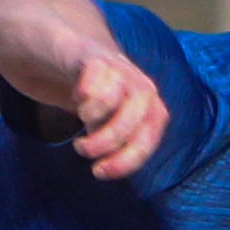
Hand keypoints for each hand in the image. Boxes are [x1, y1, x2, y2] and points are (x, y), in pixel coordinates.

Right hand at [70, 52, 167, 180]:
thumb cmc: (103, 103)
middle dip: (106, 141)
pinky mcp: (97, 58)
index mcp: (152, 109)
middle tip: (82, 151)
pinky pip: (93, 79)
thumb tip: (107, 169)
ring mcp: (122, 71)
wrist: (83, 58)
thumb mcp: (114, 128)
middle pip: (132, 120)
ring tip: (79, 121)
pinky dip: (82, 95)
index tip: (98, 172)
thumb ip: (118, 147)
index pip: (148, 138)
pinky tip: (77, 97)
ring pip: (112, 99)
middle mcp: (142, 89)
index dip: (125, 159)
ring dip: (91, 117)